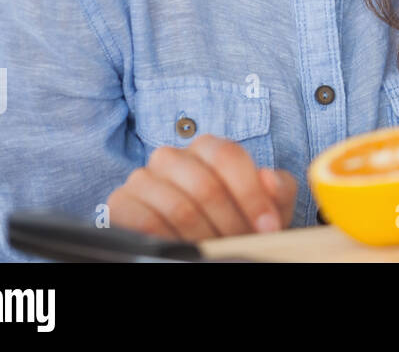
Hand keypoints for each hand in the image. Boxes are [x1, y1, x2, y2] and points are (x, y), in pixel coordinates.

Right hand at [107, 134, 297, 239]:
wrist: (194, 239)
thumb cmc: (231, 218)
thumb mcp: (263, 206)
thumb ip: (277, 190)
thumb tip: (269, 178)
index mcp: (205, 147)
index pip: (228, 156)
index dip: (252, 194)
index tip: (268, 226)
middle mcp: (170, 156)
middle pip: (206, 186)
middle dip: (231, 223)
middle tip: (243, 244)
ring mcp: (142, 179)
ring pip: (179, 208)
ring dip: (205, 237)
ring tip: (217, 250)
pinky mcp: (121, 204)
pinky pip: (147, 223)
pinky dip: (172, 240)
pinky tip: (185, 249)